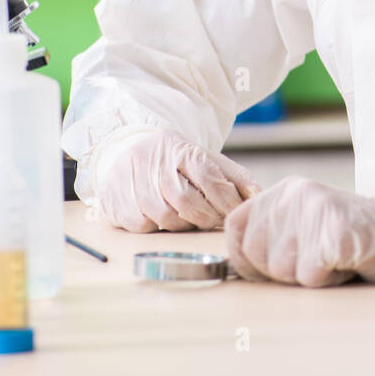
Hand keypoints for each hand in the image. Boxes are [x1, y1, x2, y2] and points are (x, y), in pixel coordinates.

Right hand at [95, 129, 260, 232]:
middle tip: (214, 221)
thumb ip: (234, 177)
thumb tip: (258, 197)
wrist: (128, 152)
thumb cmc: (176, 163)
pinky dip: (156, 227)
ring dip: (182, 224)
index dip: (225, 200)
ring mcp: (131, 180)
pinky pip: (143, 225)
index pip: (208, 176)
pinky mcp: (115, 199)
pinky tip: (161, 218)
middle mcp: (153, 161)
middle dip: (206, 217)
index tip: (234, 213)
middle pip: (186, 201)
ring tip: (188, 218)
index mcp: (179, 148)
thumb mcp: (206, 160)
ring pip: (165, 216)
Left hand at [224, 176, 374, 286]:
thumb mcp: (307, 231)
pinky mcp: (335, 230)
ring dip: (312, 278)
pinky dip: (331, 282)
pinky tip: (351, 264)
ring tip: (339, 260)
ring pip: (283, 271)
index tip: (276, 270)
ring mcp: (315, 208)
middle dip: (285, 274)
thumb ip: (272, 239)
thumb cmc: (358, 244)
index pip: (235, 230)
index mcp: (284, 191)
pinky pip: (311, 276)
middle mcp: (295, 193)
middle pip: (256, 257)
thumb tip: (232, 269)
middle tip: (321, 260)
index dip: (247, 261)